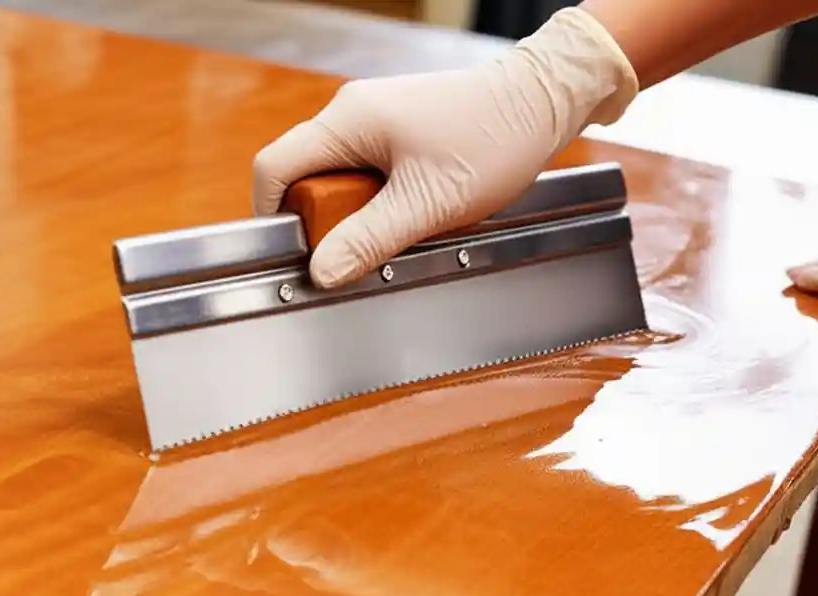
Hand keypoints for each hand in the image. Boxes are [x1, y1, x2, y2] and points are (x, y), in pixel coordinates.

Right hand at [251, 8, 637, 287]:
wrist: (544, 101)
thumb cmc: (494, 137)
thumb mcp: (428, 204)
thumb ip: (369, 239)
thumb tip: (322, 272)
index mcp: (347, 121)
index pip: (274, 168)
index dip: (274, 214)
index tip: (295, 250)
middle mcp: (351, 113)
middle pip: (304, 177)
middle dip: (327, 218)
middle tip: (367, 239)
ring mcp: (373, 119)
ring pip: (338, 178)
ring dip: (359, 211)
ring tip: (404, 220)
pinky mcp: (395, 130)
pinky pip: (366, 172)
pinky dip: (381, 199)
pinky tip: (416, 207)